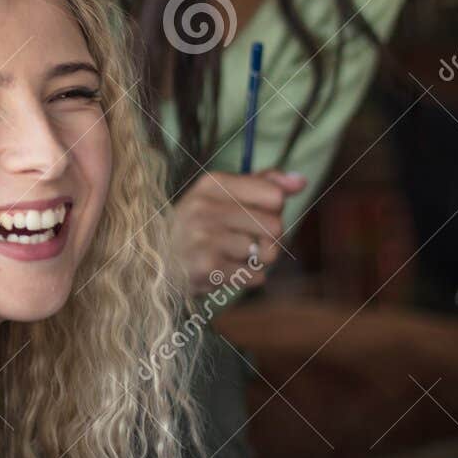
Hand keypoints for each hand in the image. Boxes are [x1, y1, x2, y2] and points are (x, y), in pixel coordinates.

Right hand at [169, 169, 306, 297]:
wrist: (157, 261)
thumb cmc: (198, 224)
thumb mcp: (222, 195)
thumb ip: (263, 183)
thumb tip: (300, 181)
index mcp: (213, 183)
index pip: (274, 196)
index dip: (273, 208)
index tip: (252, 213)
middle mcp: (206, 207)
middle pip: (276, 226)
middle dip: (269, 238)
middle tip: (245, 240)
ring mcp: (205, 238)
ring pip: (268, 254)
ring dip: (257, 260)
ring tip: (233, 255)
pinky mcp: (208, 268)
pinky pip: (256, 276)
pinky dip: (247, 277)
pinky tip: (225, 269)